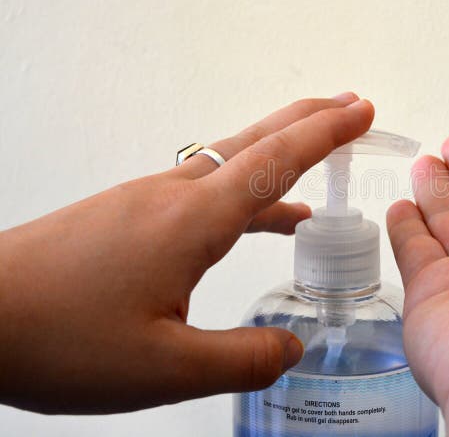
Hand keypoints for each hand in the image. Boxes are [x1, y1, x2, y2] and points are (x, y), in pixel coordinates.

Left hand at [0, 94, 373, 413]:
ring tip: (317, 164)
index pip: (278, 160)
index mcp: (194, 220)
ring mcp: (146, 201)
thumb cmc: (59, 339)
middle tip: (351, 107)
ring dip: (279, 155)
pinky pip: (204, 192)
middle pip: (256, 140)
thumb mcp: (164, 368)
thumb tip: (293, 346)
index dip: (327, 134)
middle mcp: (173, 195)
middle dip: (310, 120)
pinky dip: (245, 196)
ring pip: (230, 163)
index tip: (363, 111)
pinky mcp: (127, 216)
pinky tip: (257, 224)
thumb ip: (242, 358)